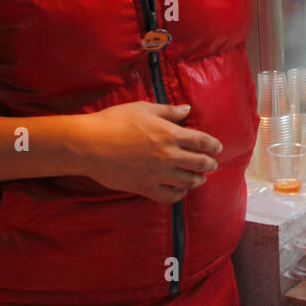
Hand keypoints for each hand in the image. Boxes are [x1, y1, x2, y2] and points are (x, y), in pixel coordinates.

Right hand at [77, 101, 221, 204]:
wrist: (89, 144)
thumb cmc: (114, 121)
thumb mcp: (143, 109)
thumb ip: (168, 111)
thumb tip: (187, 109)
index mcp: (170, 134)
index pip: (203, 141)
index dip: (213, 145)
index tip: (217, 148)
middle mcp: (169, 155)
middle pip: (200, 163)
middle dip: (209, 164)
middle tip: (211, 164)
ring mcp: (158, 174)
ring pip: (188, 182)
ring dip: (197, 180)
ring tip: (199, 178)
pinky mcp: (145, 187)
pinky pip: (169, 196)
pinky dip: (179, 194)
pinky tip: (180, 190)